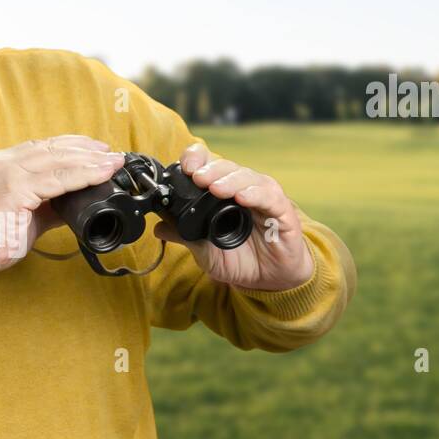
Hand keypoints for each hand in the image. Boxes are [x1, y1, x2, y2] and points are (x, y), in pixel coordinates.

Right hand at [0, 135, 126, 292]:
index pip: (40, 147)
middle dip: (85, 149)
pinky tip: (100, 175)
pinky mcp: (14, 188)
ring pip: (57, 160)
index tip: (94, 150)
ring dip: (90, 161)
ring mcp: (6, 172)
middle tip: (110, 153)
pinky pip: (58, 179)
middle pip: (51, 148)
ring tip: (112, 162)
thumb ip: (48, 207)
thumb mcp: (23, 218)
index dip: (70, 146)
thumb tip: (74, 203)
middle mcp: (0, 162)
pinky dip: (83, 176)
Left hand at [151, 143, 313, 291]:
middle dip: (210, 169)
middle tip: (197, 177)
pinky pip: (268, 197)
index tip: (186, 167)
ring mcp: (262, 197)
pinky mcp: (281, 210)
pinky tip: (243, 198)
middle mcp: (242, 188)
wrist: (267, 279)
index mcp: (222, 192)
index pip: (209, 164)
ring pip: (246, 177)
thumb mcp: (204, 250)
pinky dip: (255, 194)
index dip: (197, 159)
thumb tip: (158, 226)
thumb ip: (183, 236)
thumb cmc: (239, 259)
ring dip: (229, 180)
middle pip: (226, 167)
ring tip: (215, 188)